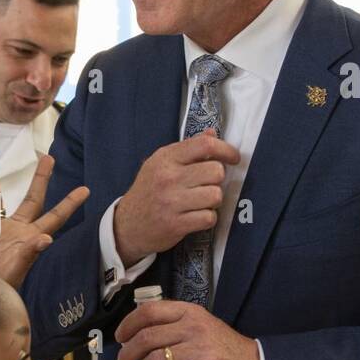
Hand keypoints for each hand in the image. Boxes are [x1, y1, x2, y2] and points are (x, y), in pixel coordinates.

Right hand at [0, 151, 88, 288]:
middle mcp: (14, 230)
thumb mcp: (17, 270)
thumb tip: (46, 238)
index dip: (69, 204)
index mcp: (30, 237)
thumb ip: (30, 253)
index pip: (55, 217)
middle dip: (40, 179)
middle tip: (47, 157)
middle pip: (31, 199)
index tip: (86, 190)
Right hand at [113, 129, 240, 266]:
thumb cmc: (148, 192)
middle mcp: (168, 178)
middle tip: (206, 185)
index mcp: (165, 158)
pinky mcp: (176, 224)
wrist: (126, 225)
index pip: (205, 145)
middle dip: (216, 180)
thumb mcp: (160, 164)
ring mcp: (171, 202)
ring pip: (215, 195)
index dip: (226, 150)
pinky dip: (207, 218)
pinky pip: (209, 218)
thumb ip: (187, 149)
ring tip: (200, 202)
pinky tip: (196, 216)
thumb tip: (212, 134)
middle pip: (216, 171)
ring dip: (212, 200)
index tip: (233, 158)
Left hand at [114, 299, 259, 359]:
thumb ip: (175, 327)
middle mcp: (193, 326)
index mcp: (190, 312)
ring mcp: (200, 348)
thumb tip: (138, 339)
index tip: (119, 339)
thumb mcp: (201, 327)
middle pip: (146, 337)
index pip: (149, 311)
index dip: (128, 324)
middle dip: (127, 355)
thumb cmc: (224, 350)